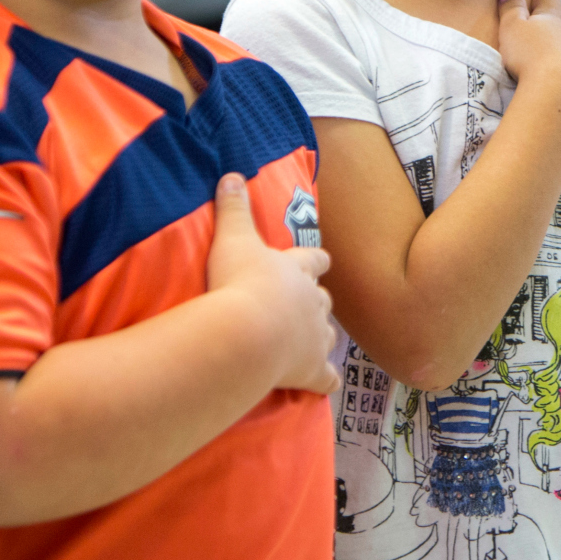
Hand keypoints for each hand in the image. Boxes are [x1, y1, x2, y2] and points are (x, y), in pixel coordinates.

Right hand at [204, 173, 339, 394]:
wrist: (247, 332)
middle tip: (306, 306)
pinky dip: (327, 381)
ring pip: (328, 336)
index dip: (318, 261)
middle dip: (317, 302)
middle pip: (324, 301)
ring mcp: (316, 339)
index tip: (324, 261)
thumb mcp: (233, 238)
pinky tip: (327, 384)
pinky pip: (327, 379)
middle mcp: (314, 303)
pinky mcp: (312, 371)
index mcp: (299, 271)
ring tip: (310, 342)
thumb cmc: (240, 282)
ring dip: (320, 337)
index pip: (316, 260)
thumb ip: (233, 208)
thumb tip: (231, 174)